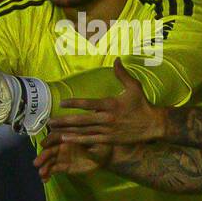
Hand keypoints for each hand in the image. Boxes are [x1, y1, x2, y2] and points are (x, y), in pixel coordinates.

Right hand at [32, 131, 112, 181]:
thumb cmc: (103, 145)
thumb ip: (87, 140)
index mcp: (69, 135)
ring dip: (44, 166)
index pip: (56, 136)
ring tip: (41, 174)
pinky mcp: (63, 166)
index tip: (43, 145)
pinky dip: (47, 174)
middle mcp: (62, 144)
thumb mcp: (98, 142)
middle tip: (36, 163)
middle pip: (50, 149)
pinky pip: (53, 169)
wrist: (105, 157)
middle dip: (43, 156)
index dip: (49, 140)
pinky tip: (45, 180)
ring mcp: (62, 156)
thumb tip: (76, 136)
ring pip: (50, 160)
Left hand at [46, 58, 164, 144]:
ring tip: (53, 131)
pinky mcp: (109, 140)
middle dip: (64, 121)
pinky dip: (78, 140)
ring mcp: (107, 131)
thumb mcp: (134, 87)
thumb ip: (122, 74)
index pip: (88, 104)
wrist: (152, 125)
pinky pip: (91, 140)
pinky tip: (66, 139)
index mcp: (110, 104)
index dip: (74, 103)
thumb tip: (116, 59)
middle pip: (81, 120)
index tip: (61, 103)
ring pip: (83, 132)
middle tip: (49, 122)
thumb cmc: (142, 105)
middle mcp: (107, 118)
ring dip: (67, 131)